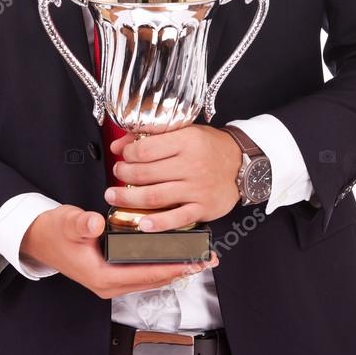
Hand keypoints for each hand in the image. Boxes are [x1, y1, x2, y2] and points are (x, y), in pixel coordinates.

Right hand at [20, 205, 218, 299]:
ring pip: (150, 277)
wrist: (38, 239)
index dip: (172, 267)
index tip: (194, 261)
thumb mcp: (67, 223)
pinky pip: (143, 271)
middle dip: (181, 269)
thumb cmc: (53, 232)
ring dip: (174, 267)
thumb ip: (82, 224)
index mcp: (102, 276)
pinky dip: (160, 263)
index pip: (145, 275)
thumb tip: (96, 225)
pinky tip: (174, 253)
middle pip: (153, 279)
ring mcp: (112, 279)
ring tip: (198, 256)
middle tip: (207, 258)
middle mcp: (110, 283)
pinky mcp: (113, 272)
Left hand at [106, 125, 242, 232]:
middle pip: (145, 174)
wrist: (241, 164)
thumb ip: (152, 135)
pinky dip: (157, 223)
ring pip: (154, 197)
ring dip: (128, 198)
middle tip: (116, 174)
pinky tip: (142, 223)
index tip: (123, 155)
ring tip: (114, 196)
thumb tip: (119, 143)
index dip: (127, 154)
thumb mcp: (185, 131)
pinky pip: (176, 218)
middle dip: (123, 175)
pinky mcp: (203, 208)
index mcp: (186, 141)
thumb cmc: (210, 146)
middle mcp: (192, 165)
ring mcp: (197, 189)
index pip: (146, 149)